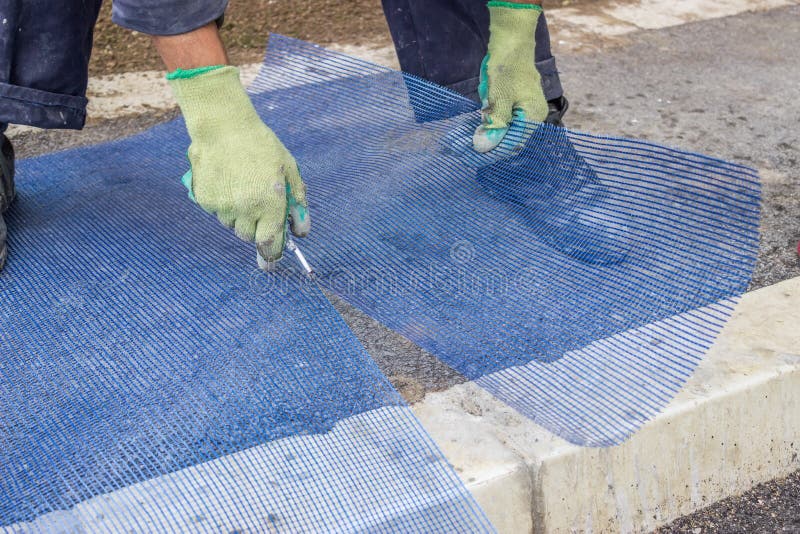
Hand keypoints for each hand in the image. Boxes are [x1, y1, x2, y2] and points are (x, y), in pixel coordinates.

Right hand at [168, 66, 309, 261]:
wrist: (222, 126)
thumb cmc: (261, 145)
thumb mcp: (288, 170)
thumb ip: (297, 203)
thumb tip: (301, 231)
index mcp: (270, 202)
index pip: (269, 243)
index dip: (271, 255)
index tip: (270, 263)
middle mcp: (245, 208)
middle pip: (249, 236)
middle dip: (256, 227)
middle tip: (258, 204)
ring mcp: (222, 205)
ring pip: (232, 225)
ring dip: (239, 215)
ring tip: (241, 187)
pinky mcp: (204, 199)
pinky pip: (216, 212)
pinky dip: (222, 204)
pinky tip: (226, 182)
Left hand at [473, 2, 548, 152]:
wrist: (511, 42)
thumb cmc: (507, 69)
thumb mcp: (498, 99)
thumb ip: (495, 125)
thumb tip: (486, 147)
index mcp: (533, 118)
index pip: (511, 144)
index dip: (491, 151)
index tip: (471, 155)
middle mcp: (532, 117)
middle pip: (507, 139)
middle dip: (485, 143)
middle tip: (462, 147)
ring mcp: (525, 109)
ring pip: (504, 130)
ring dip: (485, 132)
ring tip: (464, 135)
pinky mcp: (516, 103)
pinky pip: (502, 118)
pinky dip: (488, 121)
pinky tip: (476, 121)